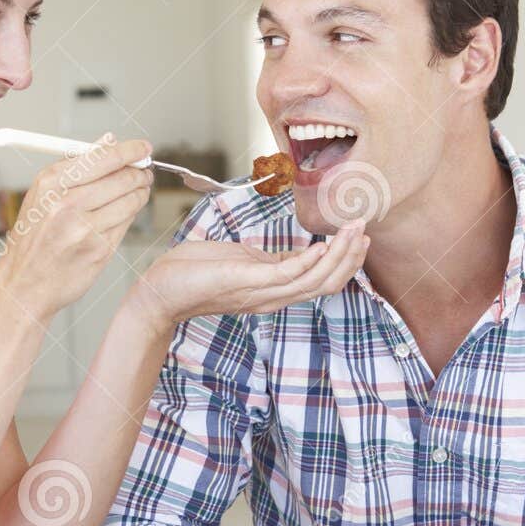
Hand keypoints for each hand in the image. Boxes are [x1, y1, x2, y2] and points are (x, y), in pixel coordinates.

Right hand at [0, 135, 152, 321]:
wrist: (24, 283)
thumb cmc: (34, 238)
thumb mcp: (43, 195)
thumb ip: (76, 166)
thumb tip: (109, 140)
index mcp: (50, 183)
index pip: (101, 157)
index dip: (130, 150)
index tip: (143, 148)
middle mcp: (65, 203)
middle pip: (121, 176)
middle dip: (140, 171)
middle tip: (146, 171)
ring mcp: (83, 228)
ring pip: (129, 199)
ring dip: (141, 192)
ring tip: (140, 189)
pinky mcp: (98, 249)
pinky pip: (126, 222)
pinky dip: (131, 214)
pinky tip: (127, 211)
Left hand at [129, 222, 369, 331]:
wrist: (160, 290)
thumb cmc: (195, 273)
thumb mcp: (242, 263)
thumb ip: (271, 261)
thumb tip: (297, 253)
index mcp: (274, 290)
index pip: (322, 281)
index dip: (345, 261)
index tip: (359, 235)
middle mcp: (273, 297)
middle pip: (326, 283)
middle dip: (350, 257)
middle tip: (364, 228)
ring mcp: (261, 292)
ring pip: (314, 280)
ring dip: (338, 255)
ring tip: (353, 230)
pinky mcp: (247, 283)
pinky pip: (288, 275)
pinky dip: (309, 261)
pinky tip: (322, 244)